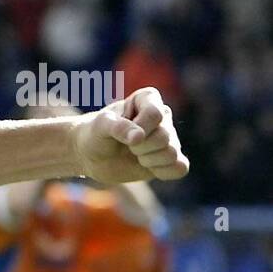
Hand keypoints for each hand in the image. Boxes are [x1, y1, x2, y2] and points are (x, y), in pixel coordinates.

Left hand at [73, 88, 188, 183]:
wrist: (92, 156)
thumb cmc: (96, 134)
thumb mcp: (100, 127)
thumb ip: (118, 127)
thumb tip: (139, 137)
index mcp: (148, 99)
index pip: (155, 114)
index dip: (138, 129)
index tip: (121, 132)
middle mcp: (163, 117)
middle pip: (164, 137)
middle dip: (140, 148)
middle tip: (126, 147)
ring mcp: (168, 138)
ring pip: (172, 154)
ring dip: (148, 160)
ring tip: (134, 155)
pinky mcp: (170, 159)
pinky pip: (180, 168)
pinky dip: (162, 172)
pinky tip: (147, 167)